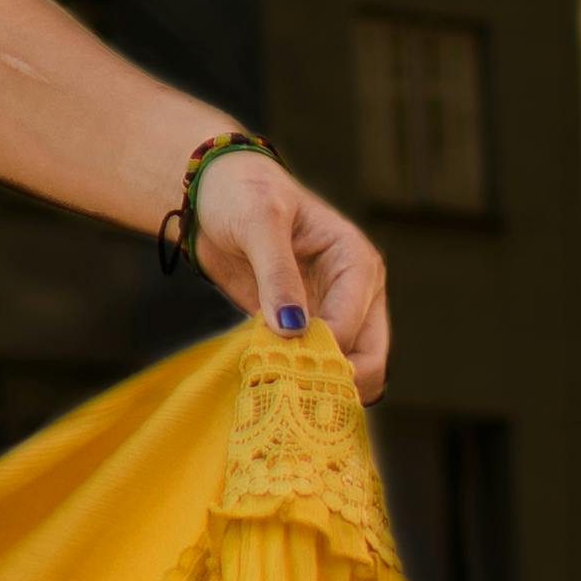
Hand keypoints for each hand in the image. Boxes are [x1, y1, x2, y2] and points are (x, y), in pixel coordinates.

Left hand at [194, 154, 389, 401]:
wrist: (212, 196)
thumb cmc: (243, 193)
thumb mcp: (260, 221)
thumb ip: (277, 273)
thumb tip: (293, 328)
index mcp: (356, 262)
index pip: (353, 324)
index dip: (323, 351)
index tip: (283, 363)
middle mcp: (354, 293)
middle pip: (368, 357)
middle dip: (334, 379)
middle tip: (287, 387)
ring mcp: (331, 314)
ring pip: (345, 370)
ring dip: (315, 385)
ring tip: (274, 385)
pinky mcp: (302, 329)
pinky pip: (311, 366)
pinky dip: (295, 381)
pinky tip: (266, 381)